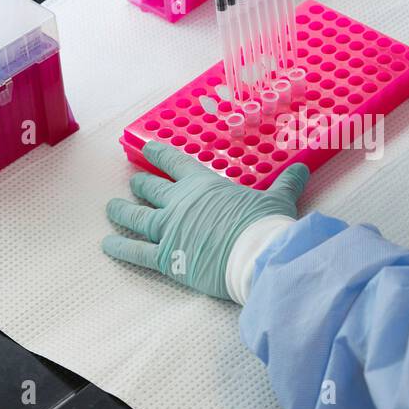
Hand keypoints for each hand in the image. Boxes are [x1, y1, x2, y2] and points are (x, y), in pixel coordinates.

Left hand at [103, 141, 309, 299]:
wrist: (258, 256)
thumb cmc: (266, 225)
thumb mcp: (277, 199)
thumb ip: (286, 183)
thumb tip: (301, 169)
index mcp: (203, 185)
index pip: (175, 163)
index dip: (159, 155)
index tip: (147, 150)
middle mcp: (180, 203)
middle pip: (150, 190)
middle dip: (140, 187)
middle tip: (134, 186)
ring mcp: (169, 229)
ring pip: (135, 217)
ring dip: (121, 212)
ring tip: (111, 209)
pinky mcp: (165, 258)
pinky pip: (135, 251)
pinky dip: (120, 248)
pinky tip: (107, 245)